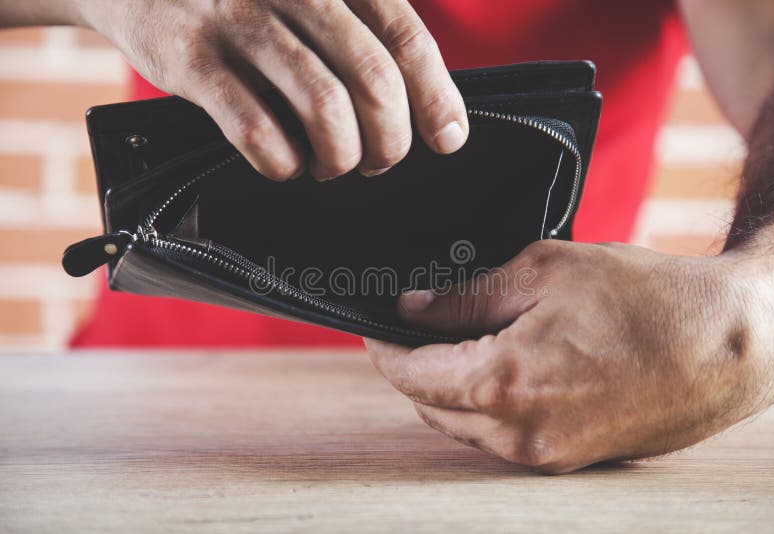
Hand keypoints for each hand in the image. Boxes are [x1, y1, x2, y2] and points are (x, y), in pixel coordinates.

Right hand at [74, 0, 467, 179]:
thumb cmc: (242, 1)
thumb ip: (359, 34)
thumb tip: (422, 104)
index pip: (405, 36)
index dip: (436, 96)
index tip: (449, 137)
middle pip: (374, 78)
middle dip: (390, 138)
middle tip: (381, 160)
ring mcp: (239, 19)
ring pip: (325, 106)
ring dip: (341, 155)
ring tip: (334, 166)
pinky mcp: (193, 60)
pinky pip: (258, 131)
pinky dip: (283, 163)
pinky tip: (285, 164)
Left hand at [366, 240, 773, 472]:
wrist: (727, 343)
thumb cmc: (644, 297)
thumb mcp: (542, 271)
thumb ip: (465, 296)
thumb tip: (410, 307)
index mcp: (504, 382)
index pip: (409, 374)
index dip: (381, 347)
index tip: (373, 324)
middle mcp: (520, 433)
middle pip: (430, 405)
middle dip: (410, 368)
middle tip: (412, 328)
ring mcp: (546, 454)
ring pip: (464, 427)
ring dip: (446, 390)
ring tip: (452, 345)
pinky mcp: (570, 458)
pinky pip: (502, 438)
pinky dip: (484, 408)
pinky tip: (496, 371)